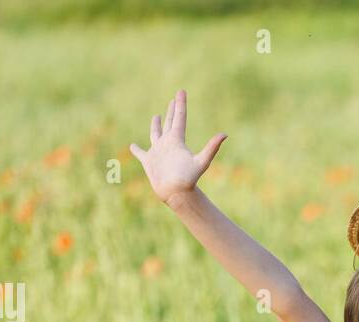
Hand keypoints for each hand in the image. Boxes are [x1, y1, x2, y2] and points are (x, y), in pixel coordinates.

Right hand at [129, 89, 227, 204]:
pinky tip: (133, 146)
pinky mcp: (149, 161)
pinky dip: (136, 149)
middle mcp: (168, 143)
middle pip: (169, 123)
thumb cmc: (188, 179)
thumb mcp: (201, 161)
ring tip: (156, 116)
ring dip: (156, 125)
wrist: (177, 193)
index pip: (180, 118)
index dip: (180, 104)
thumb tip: (225, 134)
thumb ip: (212, 147)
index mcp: (177, 141)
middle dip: (171, 111)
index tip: (181, 91)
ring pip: (155, 134)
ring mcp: (158, 152)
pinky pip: (140, 153)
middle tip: (172, 100)